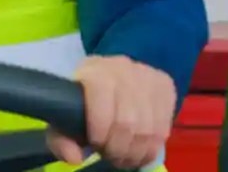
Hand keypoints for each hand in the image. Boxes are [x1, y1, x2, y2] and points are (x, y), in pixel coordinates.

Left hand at [46, 55, 175, 168]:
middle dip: (118, 148)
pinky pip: (164, 128)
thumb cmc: (84, 99)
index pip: (101, 105)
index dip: (99, 133)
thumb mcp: (64, 114)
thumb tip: (74, 158)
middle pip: (128, 122)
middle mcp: (124, 69)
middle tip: (111, 156)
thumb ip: (60, 137)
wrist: (110, 75)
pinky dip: (151, 147)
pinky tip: (139, 149)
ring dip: (136, 152)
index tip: (95, 144)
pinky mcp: (166, 86)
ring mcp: (149, 76)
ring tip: (124, 157)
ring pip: (149, 129)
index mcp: (94, 72)